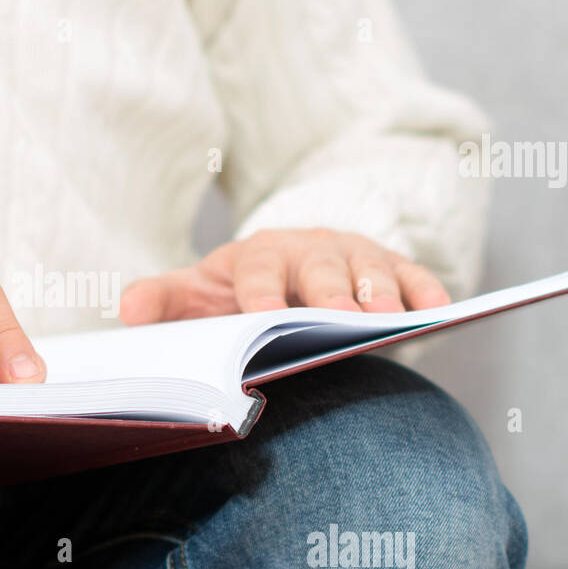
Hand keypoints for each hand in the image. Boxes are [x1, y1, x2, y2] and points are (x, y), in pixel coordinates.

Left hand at [119, 228, 449, 323]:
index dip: (259, 295)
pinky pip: (414, 276)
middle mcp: (309, 249)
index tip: (261, 317)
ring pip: (370, 271)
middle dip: (332, 293)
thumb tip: (128, 309)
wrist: (286, 264)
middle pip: (321, 269)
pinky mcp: (392, 267)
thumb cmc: (238, 288)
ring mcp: (354, 256)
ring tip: (391, 319)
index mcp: (258, 256)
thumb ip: (164, 301)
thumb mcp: (197, 293)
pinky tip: (439, 313)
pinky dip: (426, 291)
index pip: (256, 274)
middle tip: (343, 319)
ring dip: (382, 293)